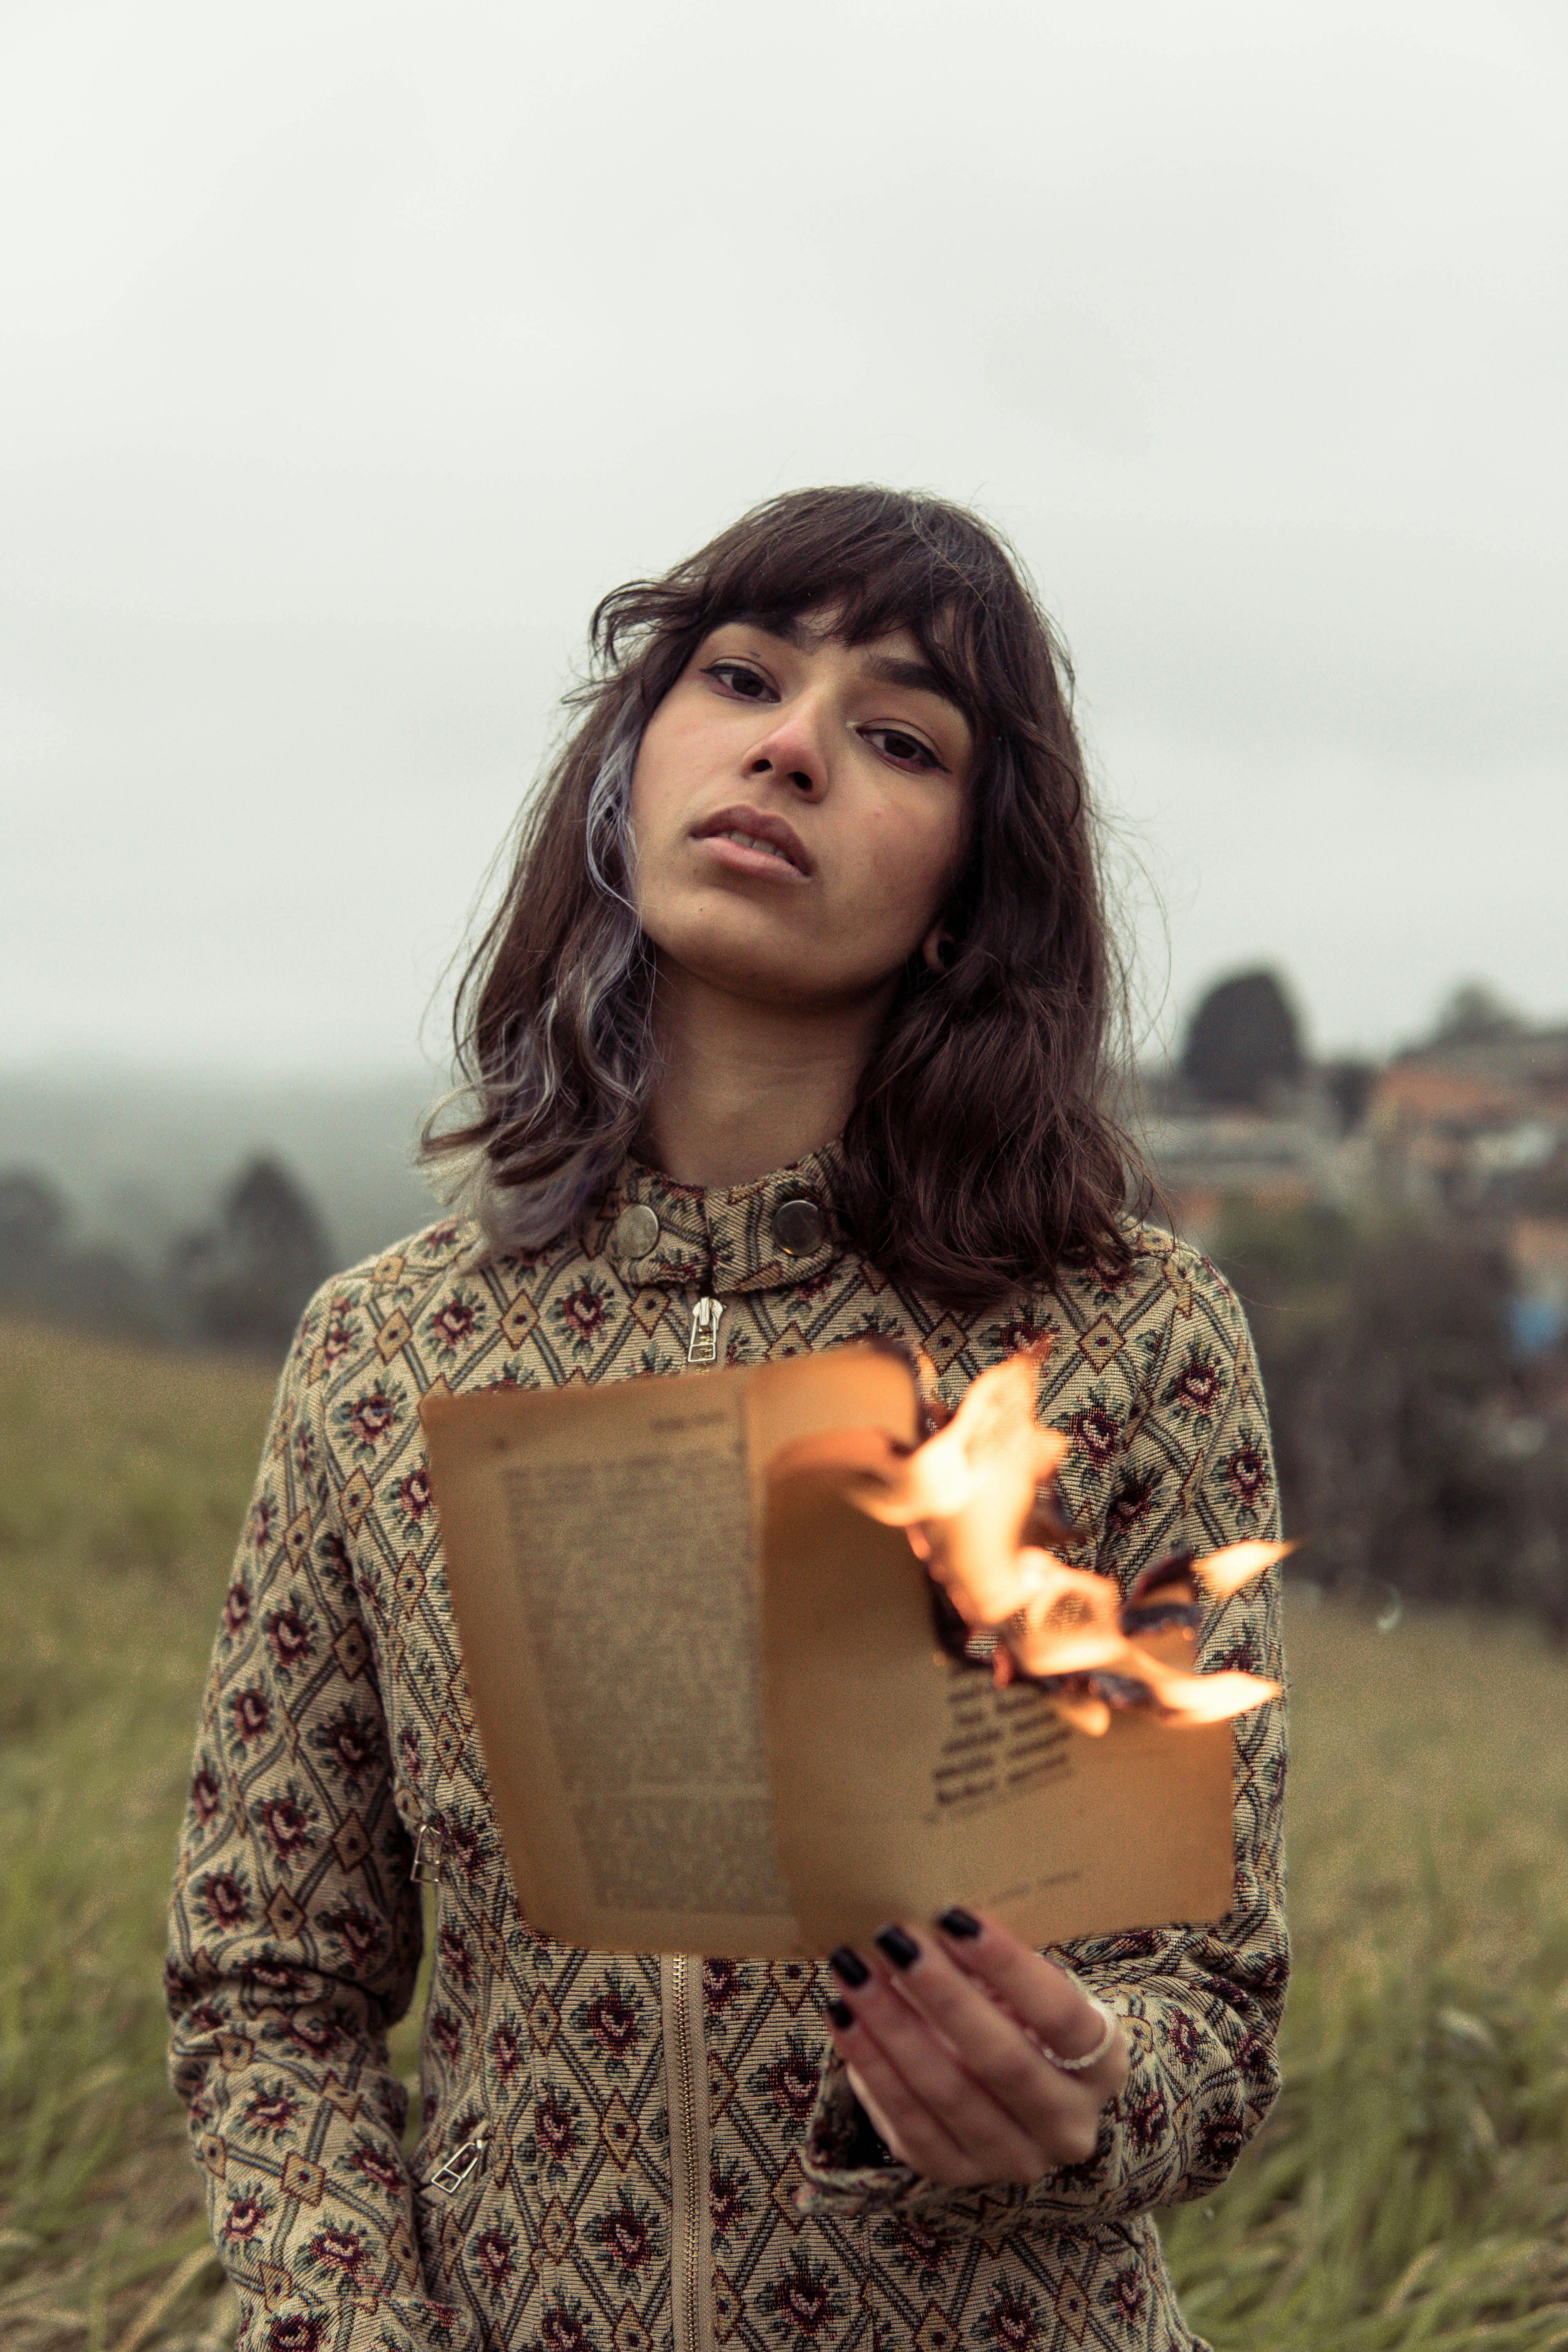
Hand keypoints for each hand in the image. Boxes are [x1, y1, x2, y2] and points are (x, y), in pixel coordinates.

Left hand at [820, 1909, 1128, 2184]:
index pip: (1059, 2014)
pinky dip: (872, 2070)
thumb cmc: (1026, 2016)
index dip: (1006, 1965)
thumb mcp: (1029, 1988)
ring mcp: (1016, 2160)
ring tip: (853, 1971)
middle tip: (891, 1938)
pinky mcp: (962, 2177)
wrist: (1028, 2088)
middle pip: (1002, 2060)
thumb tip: (927, 1918)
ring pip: (949, 2095)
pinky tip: (844, 2021)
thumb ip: (991, 1963)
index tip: (953, 1916)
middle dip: (940, 1994)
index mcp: (1102, 2064)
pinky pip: (910, 2127)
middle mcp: (1068, 2125)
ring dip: (892, 2029)